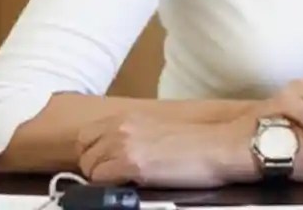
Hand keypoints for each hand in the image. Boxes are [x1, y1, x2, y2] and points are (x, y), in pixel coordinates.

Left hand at [76, 114, 248, 187]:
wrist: (219, 145)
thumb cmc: (199, 140)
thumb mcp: (159, 128)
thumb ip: (133, 134)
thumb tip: (116, 152)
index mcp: (127, 117)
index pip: (86, 135)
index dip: (93, 152)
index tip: (105, 162)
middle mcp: (119, 128)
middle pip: (83, 152)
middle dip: (94, 165)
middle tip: (115, 174)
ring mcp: (122, 145)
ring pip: (90, 169)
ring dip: (104, 177)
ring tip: (129, 179)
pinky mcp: (130, 165)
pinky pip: (101, 181)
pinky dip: (113, 186)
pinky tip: (135, 183)